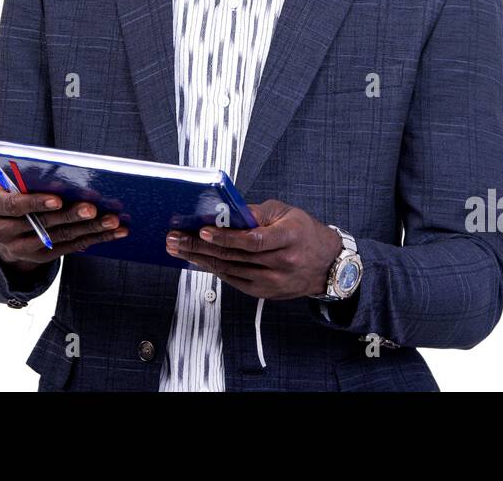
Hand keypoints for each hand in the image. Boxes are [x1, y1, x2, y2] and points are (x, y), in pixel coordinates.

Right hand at [0, 182, 127, 270]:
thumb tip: (65, 177)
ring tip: (113, 221)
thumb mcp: (10, 180)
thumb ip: (28, 177)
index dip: (35, 203)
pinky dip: (94, 239)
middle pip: (41, 223)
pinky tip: (114, 232)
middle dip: (70, 215)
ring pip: (59, 238)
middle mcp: (0, 231)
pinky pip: (69, 248)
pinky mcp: (38, 258)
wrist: (2, 223)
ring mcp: (19, 248)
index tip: (58, 199)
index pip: (13, 205)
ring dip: (89, 229)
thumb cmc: (12, 189)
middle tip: (93, 208)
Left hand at [164, 199, 342, 299]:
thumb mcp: (286, 212)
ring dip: (199, 259)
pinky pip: (233, 280)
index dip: (226, 237)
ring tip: (178, 248)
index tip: (203, 231)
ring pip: (229, 270)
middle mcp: (282, 262)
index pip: (253, 240)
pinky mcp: (265, 292)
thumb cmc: (305, 233)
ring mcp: (273, 281)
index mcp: (289, 237)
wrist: (327, 265)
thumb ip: (257, 212)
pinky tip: (197, 261)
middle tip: (175, 239)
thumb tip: (227, 211)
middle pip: (234, 256)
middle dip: (199, 247)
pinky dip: (213, 270)